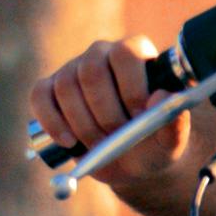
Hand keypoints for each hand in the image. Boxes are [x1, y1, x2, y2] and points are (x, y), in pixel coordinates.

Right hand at [30, 37, 206, 193]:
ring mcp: (72, 69)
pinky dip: (52, 121)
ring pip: (66, 86)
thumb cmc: (152, 143)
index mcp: (135, 55)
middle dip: (103, 111)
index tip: (139, 116)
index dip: (130, 85)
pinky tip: (68, 141)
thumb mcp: (169, 141)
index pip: (125, 53)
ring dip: (82, 123)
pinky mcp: (49, 89)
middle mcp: (101, 54)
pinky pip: (40, 96)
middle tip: (116, 137)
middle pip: (91, 70)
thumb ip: (175, 122)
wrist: (130, 162)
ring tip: (99, 144)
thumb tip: (161, 97)